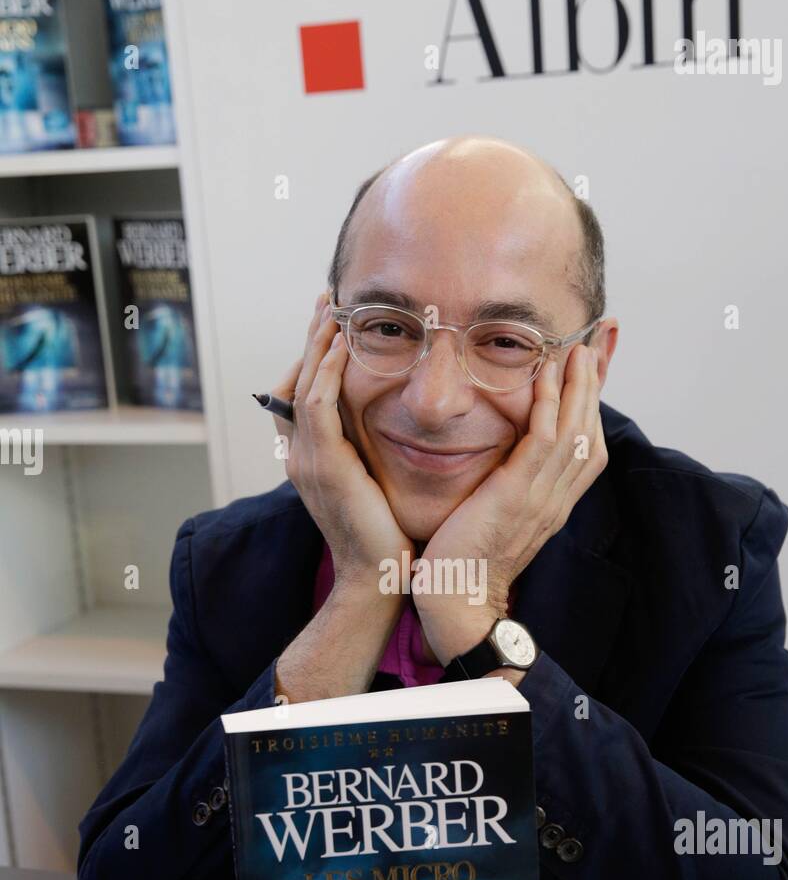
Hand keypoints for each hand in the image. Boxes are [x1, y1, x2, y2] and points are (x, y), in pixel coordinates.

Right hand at [272, 292, 411, 594]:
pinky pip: (318, 404)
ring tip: (333, 309)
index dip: (313, 359)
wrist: (378, 578)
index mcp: (311, 461)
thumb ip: (374, 456)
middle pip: (296, 381)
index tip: (332, 326)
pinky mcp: (325, 463)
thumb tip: (398, 428)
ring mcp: (307, 460)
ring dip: (318, 342)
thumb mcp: (375, 487)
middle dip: (312, 339)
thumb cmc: (386, 539)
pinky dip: (328, 369)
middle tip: (327, 301)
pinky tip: (343, 342)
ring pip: (305, 385)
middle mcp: (300, 456)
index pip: (300, 397)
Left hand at [415, 344, 607, 663]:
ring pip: (574, 427)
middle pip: (590, 428)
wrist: (456, 599)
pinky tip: (547, 371)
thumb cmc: (466, 559)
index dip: (592, 401)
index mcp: (555, 501)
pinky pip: (544, 439)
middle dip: (597, 382)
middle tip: (599, 338)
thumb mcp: (497, 515)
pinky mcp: (519, 494)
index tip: (593, 363)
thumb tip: (507, 459)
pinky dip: (549, 402)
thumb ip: (509, 485)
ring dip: (580, 382)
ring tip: (580, 343)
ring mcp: (543, 496)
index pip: (585, 442)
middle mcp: (558, 496)